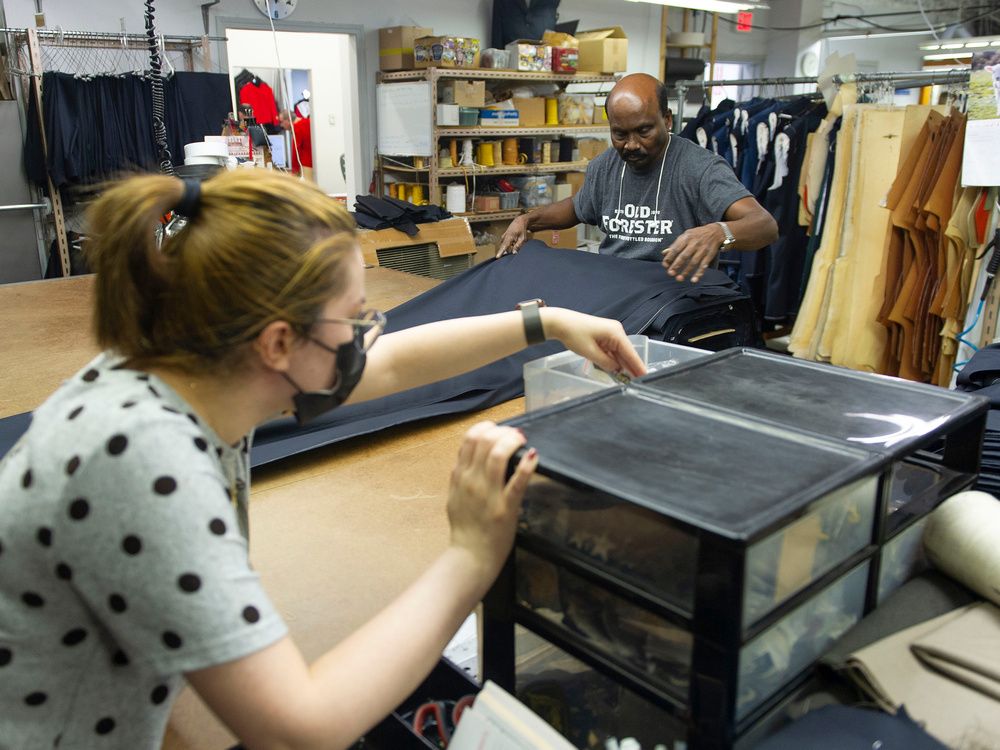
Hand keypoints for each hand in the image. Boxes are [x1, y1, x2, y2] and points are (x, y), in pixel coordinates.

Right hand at [447, 422, 537, 578]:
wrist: (470, 557)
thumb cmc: (466, 529)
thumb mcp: (455, 497)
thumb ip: (461, 477)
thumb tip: (469, 460)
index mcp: (460, 476)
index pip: (469, 439)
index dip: (487, 427)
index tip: (498, 430)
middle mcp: (472, 481)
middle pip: (485, 441)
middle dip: (503, 431)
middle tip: (515, 435)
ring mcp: (488, 494)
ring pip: (498, 455)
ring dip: (513, 441)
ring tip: (523, 441)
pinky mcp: (505, 508)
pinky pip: (517, 482)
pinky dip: (526, 466)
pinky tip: (533, 456)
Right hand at [497, 215, 530, 256]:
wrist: (519, 221)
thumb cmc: (521, 229)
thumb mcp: (522, 238)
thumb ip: (518, 246)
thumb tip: (514, 253)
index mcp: (509, 237)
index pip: (504, 247)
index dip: (501, 252)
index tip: (497, 257)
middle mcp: (504, 237)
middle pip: (503, 248)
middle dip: (506, 251)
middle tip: (512, 250)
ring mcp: (503, 237)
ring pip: (504, 246)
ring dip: (508, 248)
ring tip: (514, 243)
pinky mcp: (503, 237)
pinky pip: (504, 244)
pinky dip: (508, 245)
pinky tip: (513, 243)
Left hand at [542, 308, 647, 378]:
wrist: (560, 322)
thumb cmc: (574, 334)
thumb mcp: (590, 352)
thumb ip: (606, 363)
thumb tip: (618, 371)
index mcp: (616, 333)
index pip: (631, 353)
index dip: (638, 366)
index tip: (646, 377)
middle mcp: (616, 332)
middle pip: (627, 353)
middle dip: (632, 367)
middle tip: (640, 382)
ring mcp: (611, 333)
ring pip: (620, 353)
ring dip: (623, 365)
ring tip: (631, 379)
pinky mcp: (604, 336)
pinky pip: (613, 351)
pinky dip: (615, 360)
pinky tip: (619, 371)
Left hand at [660, 223, 726, 282]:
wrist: (715, 232)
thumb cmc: (697, 235)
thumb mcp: (686, 235)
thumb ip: (675, 245)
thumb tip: (664, 253)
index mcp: (686, 238)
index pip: (676, 249)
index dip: (669, 258)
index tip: (665, 265)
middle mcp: (694, 244)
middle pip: (684, 256)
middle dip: (676, 265)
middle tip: (670, 273)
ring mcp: (702, 250)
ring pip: (693, 262)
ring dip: (686, 271)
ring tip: (679, 278)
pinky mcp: (709, 255)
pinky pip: (703, 266)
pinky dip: (699, 273)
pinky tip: (693, 280)